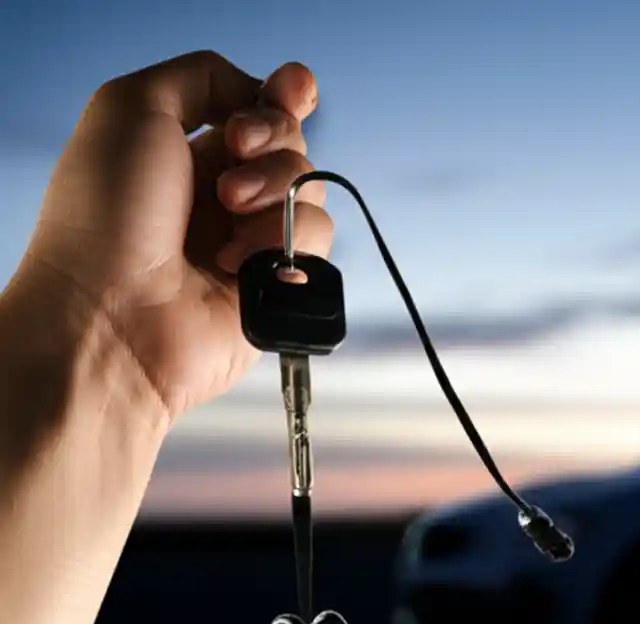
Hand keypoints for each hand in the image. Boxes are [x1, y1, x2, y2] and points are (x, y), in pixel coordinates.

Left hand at [7, 50, 331, 419]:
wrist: (110, 315)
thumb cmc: (106, 215)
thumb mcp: (131, 107)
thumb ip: (202, 76)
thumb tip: (262, 92)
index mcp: (186, 150)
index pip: (260, 108)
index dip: (284, 96)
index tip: (289, 91)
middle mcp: (223, 194)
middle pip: (293, 144)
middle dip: (274, 144)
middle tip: (228, 170)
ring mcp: (252, 240)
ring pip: (312, 191)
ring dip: (276, 195)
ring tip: (230, 218)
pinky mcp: (278, 284)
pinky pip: (317, 243)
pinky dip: (282, 244)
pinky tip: (236, 266)